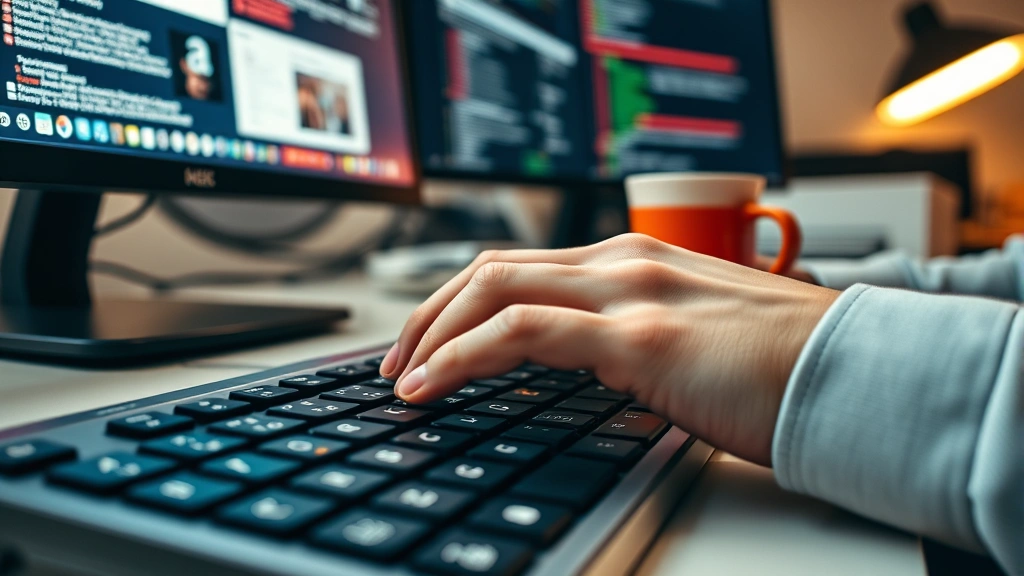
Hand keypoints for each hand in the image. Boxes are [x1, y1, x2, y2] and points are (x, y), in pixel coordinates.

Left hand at [380, 234, 838, 464]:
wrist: (851, 377)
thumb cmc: (777, 368)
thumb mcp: (687, 342)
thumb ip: (630, 341)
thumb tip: (582, 369)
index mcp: (633, 262)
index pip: (521, 268)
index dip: (460, 302)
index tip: (429, 343)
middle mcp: (624, 263)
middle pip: (492, 269)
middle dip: (429, 313)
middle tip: (397, 361)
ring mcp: (630, 292)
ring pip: (494, 289)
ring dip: (432, 333)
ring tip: (401, 378)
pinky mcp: (640, 335)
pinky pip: (521, 332)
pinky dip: (462, 355)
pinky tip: (432, 384)